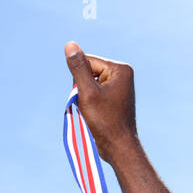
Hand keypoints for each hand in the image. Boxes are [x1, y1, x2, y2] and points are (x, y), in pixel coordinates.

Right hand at [64, 43, 138, 165]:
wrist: (119, 148)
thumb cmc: (105, 122)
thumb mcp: (87, 92)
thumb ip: (78, 68)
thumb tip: (70, 45)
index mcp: (120, 69)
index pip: (87, 62)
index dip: (80, 80)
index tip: (90, 98)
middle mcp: (123, 74)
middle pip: (88, 72)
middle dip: (83, 89)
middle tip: (92, 107)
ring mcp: (120, 86)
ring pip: (89, 84)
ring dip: (84, 97)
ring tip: (94, 112)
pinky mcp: (115, 97)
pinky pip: (94, 93)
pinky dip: (89, 103)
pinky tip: (95, 115)